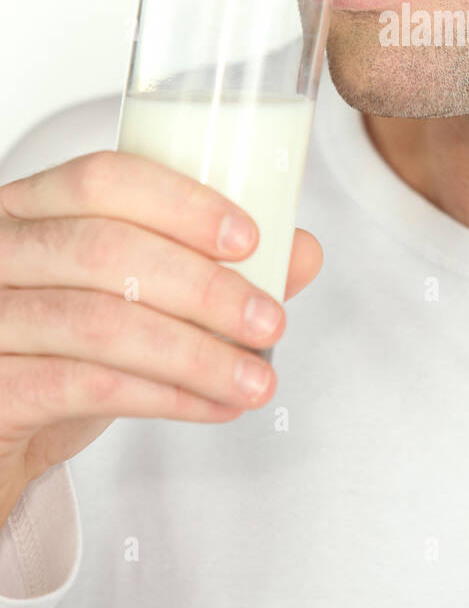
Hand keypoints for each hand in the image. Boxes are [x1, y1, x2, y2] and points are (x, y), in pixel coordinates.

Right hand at [0, 150, 322, 528]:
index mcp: (34, 206)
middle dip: (204, 288)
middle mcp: (1, 251)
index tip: (250, 238)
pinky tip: (212, 406)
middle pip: (105, 250)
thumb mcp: (138, 296)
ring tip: (256, 378)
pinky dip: (163, 397)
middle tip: (269, 321)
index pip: (102, 179)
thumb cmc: (70, 345)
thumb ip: (216, 267)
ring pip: (99, 324)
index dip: (181, 204)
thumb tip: (300, 250)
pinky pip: (82, 386)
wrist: (4, 429)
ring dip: (196, 354)